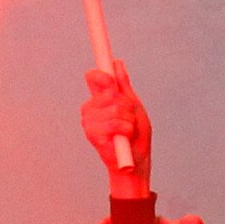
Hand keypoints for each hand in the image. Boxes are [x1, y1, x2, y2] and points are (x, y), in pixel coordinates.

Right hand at [81, 66, 149, 191]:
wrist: (135, 161)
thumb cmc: (135, 135)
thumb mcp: (133, 106)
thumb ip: (123, 85)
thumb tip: (116, 63)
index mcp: (99, 99)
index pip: (94, 77)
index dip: (102, 73)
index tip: (110, 75)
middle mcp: (90, 108)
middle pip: (110, 91)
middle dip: (127, 105)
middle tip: (129, 119)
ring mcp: (89, 121)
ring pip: (115, 108)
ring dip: (129, 120)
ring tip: (127, 131)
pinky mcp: (92, 134)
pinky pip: (115, 123)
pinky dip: (126, 130)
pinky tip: (123, 138)